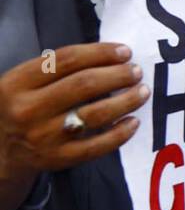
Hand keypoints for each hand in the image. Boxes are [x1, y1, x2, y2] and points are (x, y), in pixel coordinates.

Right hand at [0, 43, 146, 183]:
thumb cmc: (20, 106)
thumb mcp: (22, 83)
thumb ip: (55, 69)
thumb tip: (108, 55)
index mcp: (17, 83)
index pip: (66, 60)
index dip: (100, 53)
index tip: (125, 51)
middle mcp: (29, 109)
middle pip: (85, 85)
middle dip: (118, 75)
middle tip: (136, 71)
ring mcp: (44, 136)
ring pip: (96, 114)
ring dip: (126, 100)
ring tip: (142, 91)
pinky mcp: (59, 158)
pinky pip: (98, 145)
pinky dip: (120, 133)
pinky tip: (134, 121)